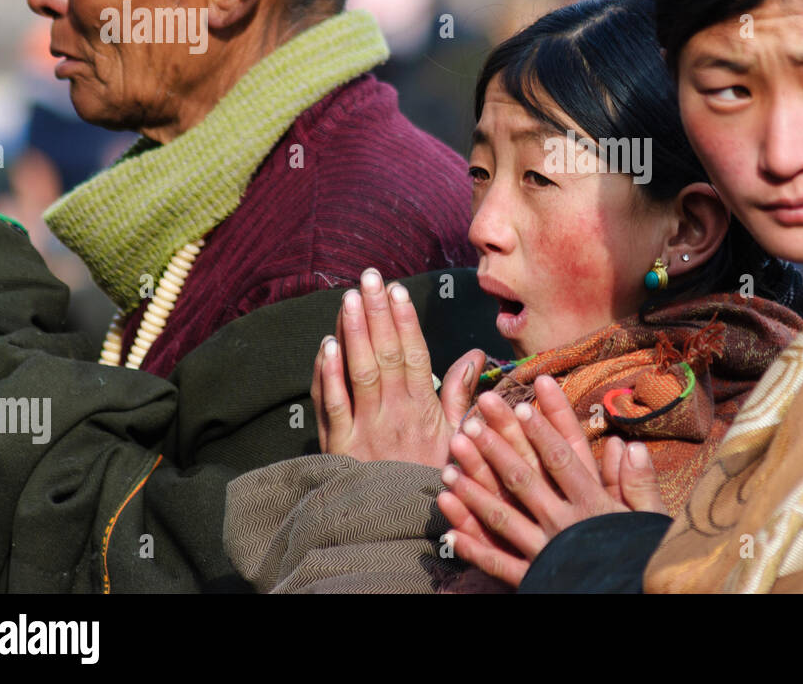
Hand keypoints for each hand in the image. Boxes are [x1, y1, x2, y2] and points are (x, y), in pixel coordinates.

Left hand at [309, 267, 484, 466]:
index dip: (405, 321)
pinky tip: (326, 345)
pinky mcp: (340, 445)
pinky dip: (328, 374)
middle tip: (371, 277)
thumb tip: (476, 354)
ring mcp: (365, 429)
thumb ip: (462, 394)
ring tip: (349, 298)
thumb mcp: (457, 437)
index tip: (398, 292)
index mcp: (424, 409)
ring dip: (354, 332)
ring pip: (359, 372)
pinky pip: (333, 405)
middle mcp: (395, 414)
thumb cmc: (430, 478)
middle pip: (386, 354)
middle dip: (378, 312)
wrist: (399, 525)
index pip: (414, 355)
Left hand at [435, 374, 665, 586]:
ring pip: (503, 517)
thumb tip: (631, 445)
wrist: (631, 599)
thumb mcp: (649, 520)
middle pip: (524, 479)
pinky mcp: (533, 579)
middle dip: (495, 448)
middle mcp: (562, 523)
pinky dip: (473, 548)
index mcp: (591, 505)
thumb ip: (640, 484)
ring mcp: (543, 551)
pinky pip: (498, 563)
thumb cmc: (641, 557)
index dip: (542, 431)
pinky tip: (449, 530)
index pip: (562, 460)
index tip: (523, 404)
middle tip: (472, 421)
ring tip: (448, 467)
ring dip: (474, 491)